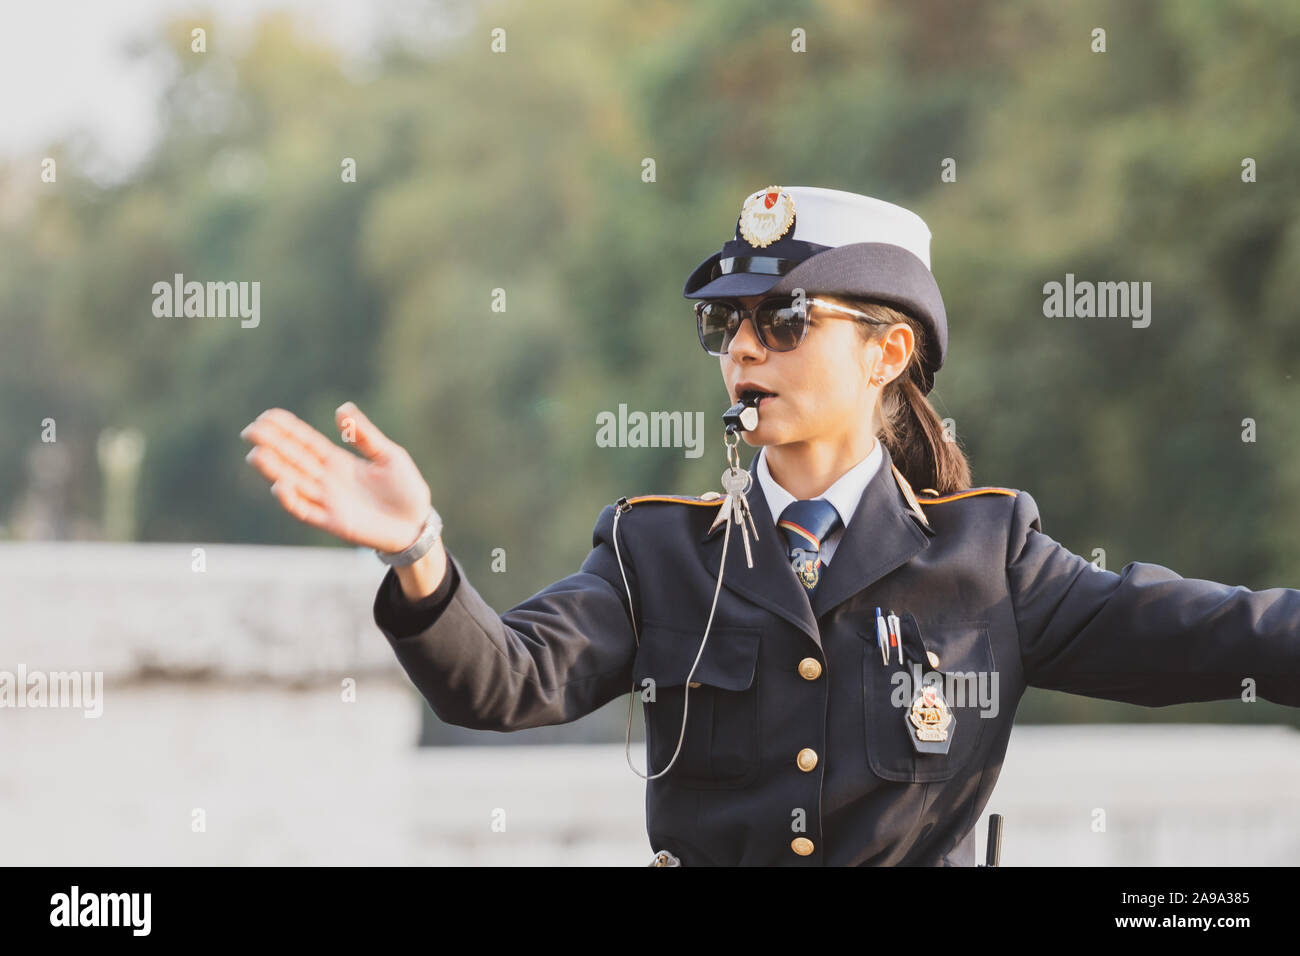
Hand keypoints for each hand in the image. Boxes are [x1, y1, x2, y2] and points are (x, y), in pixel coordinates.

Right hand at [240, 402, 432, 552]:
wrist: (417, 524)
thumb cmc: (405, 488)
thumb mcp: (389, 455)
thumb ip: (365, 435)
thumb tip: (341, 409)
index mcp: (338, 461)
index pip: (305, 442)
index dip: (286, 429)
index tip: (266, 416)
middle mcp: (327, 479)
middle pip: (293, 459)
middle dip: (272, 445)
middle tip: (250, 430)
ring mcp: (328, 501)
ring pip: (294, 483)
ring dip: (274, 470)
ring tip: (256, 454)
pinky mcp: (334, 522)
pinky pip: (306, 511)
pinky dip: (292, 500)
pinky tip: (280, 484)